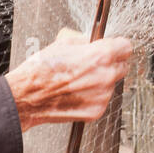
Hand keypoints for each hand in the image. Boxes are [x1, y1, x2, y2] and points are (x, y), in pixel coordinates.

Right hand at [5, 28, 132, 130]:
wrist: (27, 96)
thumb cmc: (41, 70)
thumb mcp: (64, 43)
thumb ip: (85, 41)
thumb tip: (92, 41)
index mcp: (101, 56)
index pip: (126, 47)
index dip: (117, 46)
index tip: (112, 47)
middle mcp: (106, 76)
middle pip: (122, 66)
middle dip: (111, 64)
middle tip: (92, 65)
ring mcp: (102, 96)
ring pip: (111, 84)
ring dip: (100, 81)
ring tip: (77, 81)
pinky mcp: (96, 111)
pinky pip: (101, 100)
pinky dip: (92, 96)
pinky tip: (75, 93)